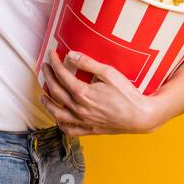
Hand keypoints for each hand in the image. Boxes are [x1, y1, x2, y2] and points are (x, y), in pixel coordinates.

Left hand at [40, 49, 162, 135]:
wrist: (140, 116)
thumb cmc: (127, 94)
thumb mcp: (109, 73)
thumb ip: (88, 64)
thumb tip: (71, 55)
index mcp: (83, 93)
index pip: (62, 75)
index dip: (54, 63)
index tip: (51, 54)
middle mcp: (79, 108)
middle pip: (56, 92)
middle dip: (48, 77)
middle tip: (45, 67)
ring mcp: (83, 121)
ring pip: (57, 114)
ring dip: (48, 103)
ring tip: (44, 95)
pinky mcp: (89, 129)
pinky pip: (69, 130)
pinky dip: (60, 124)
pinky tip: (58, 118)